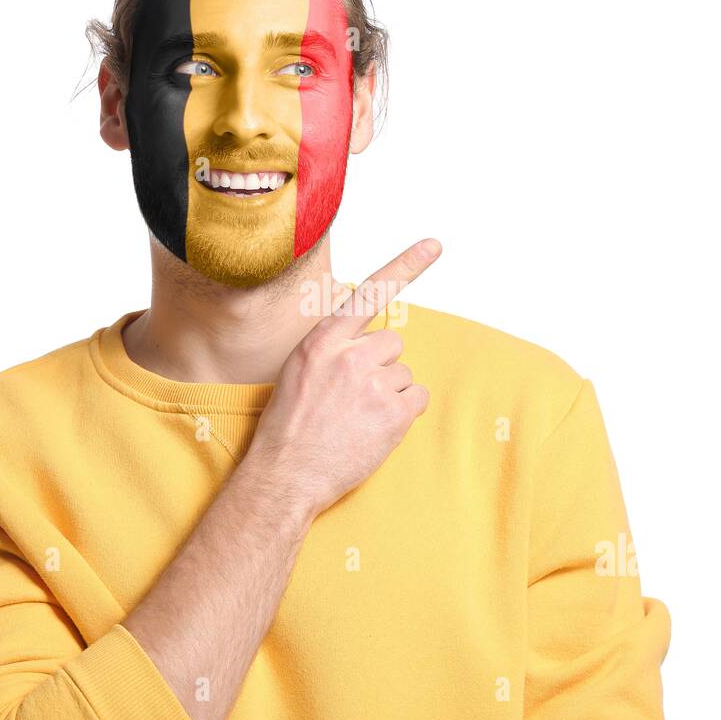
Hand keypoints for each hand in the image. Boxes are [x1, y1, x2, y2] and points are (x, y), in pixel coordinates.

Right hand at [245, 238, 441, 518]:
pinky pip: (418, 399)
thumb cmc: (290, 425)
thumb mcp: (299, 370)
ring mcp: (374, 385)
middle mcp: (350, 356)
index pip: (368, 294)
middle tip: (352, 396)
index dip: (405, 266)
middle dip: (380, 366)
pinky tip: (375, 428)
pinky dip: (404, 413)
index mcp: (323, 340)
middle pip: (391, 343)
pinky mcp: (394, 414)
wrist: (286, 474)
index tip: (434, 245)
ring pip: (404, 374)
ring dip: (389, 394)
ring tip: (358, 417)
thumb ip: (333, 349)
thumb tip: (371, 342)